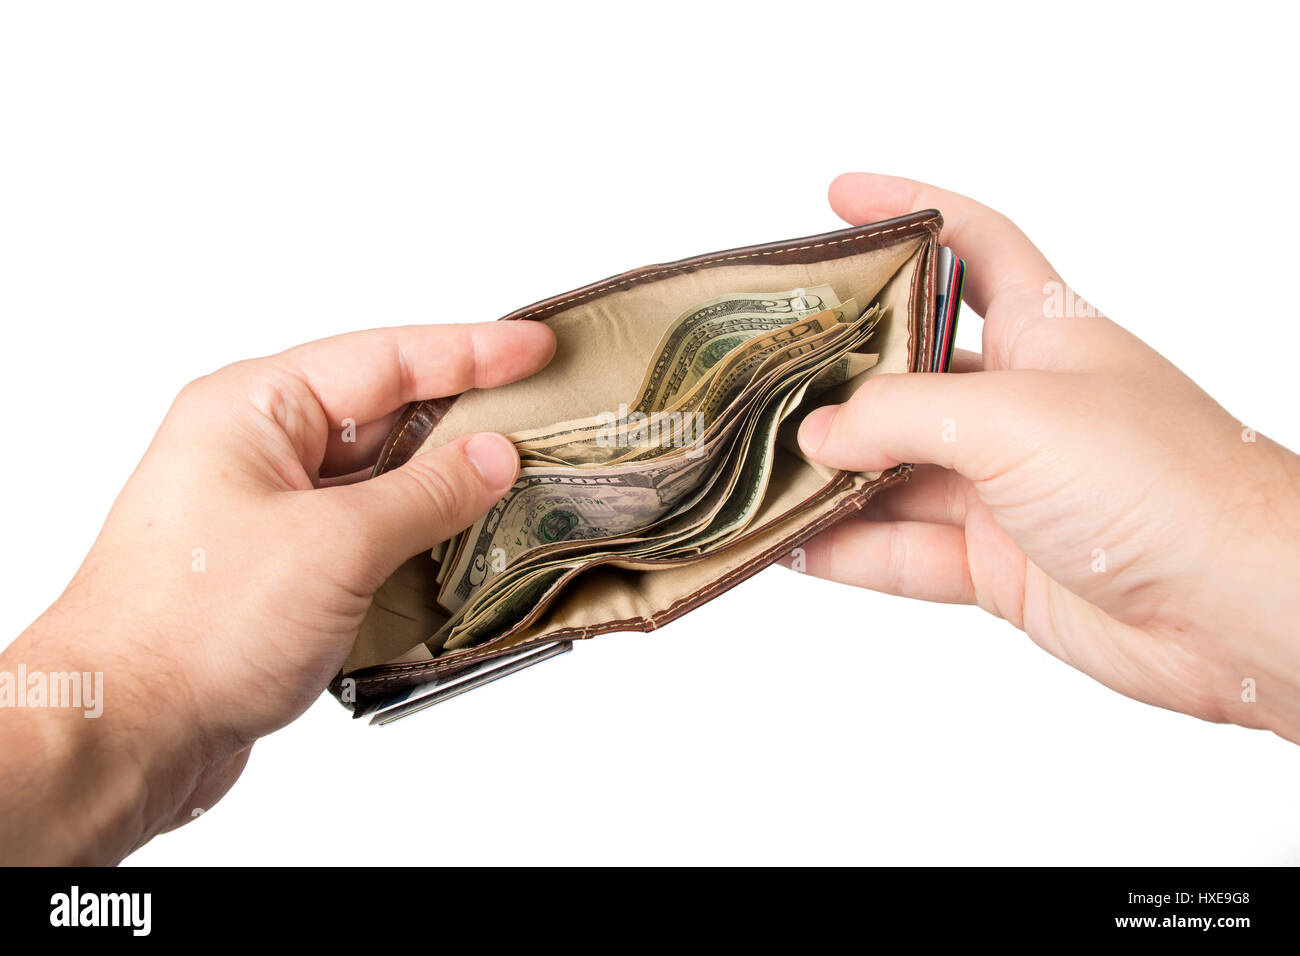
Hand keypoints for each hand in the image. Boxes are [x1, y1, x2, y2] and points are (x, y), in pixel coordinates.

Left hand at [0, 321, 554, 862]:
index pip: (385, 359)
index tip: (537, 350)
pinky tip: (466, 555)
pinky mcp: (282, 572)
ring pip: (381, 483)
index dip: (471, 352)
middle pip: (386, 417)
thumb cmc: (192, 627)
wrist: (122, 732)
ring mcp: (270, 514)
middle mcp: (259, 452)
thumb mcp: (334, 546)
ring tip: (522, 492)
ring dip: (445, 494)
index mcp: (254, 411)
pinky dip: (416, 543)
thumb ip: (426, 495)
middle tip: (548, 423)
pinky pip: (367, 537)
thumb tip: (493, 459)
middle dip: (466, 424)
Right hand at [789, 173, 1299, 742]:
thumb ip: (902, 419)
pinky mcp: (998, 564)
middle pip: (907, 375)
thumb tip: (818, 436)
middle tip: (760, 371)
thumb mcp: (1017, 420)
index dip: (908, 210)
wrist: (1239, 610)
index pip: (970, 245)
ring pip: (893, 473)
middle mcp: (1019, 405)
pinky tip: (791, 544)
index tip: (840, 197)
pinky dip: (846, 549)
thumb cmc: (1165, 481)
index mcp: (1044, 333)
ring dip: (827, 479)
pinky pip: (902, 549)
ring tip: (753, 473)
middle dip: (835, 375)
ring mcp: (1005, 487)